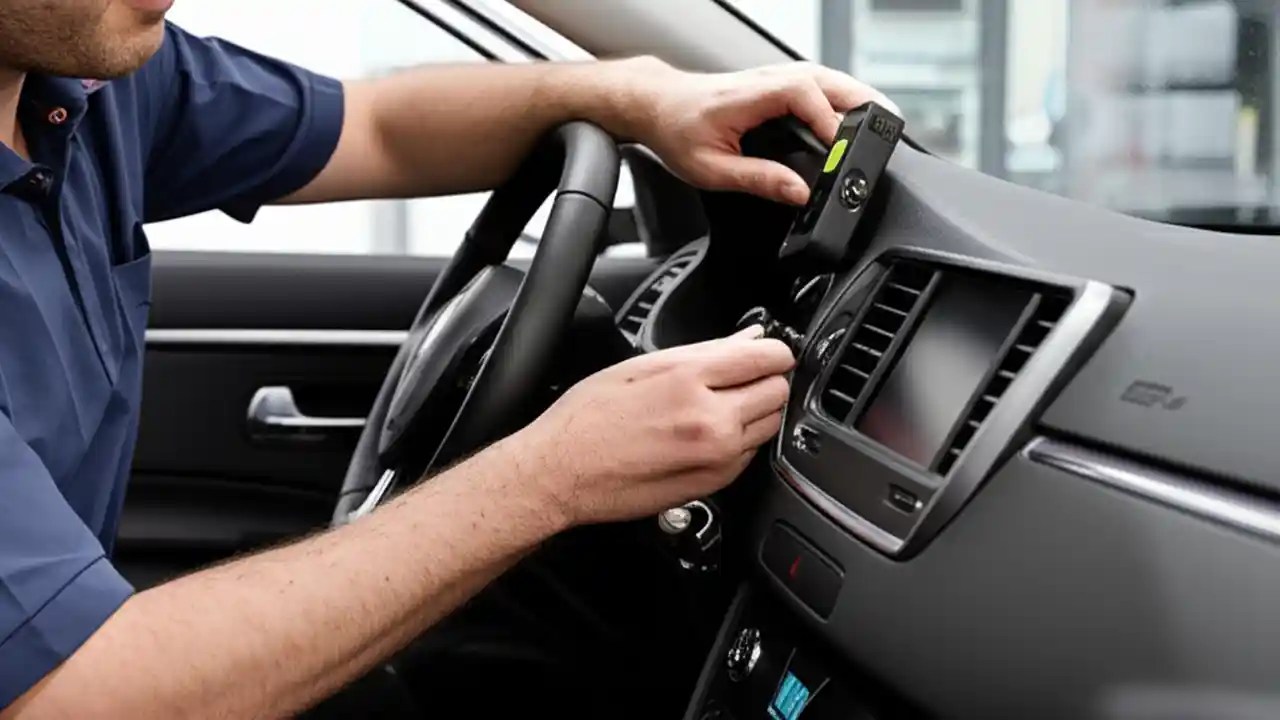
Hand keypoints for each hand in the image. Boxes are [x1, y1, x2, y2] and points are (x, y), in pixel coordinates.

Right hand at [513, 327, 794, 526]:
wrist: (561, 472)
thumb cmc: (587, 419)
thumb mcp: (642, 366)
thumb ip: (705, 351)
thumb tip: (747, 340)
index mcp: (689, 379)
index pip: (769, 358)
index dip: (775, 352)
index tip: (770, 354)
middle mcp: (710, 420)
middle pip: (778, 392)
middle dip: (765, 381)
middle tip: (739, 380)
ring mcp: (716, 457)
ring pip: (770, 425)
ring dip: (755, 413)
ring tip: (717, 407)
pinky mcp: (714, 483)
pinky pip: (751, 454)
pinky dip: (740, 441)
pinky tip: (707, 433)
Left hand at [616, 59, 897, 205]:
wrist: (656, 104)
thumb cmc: (677, 131)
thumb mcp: (711, 169)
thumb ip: (758, 180)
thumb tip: (799, 194)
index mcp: (748, 97)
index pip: (801, 95)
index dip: (827, 120)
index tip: (842, 149)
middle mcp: (764, 80)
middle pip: (825, 79)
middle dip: (859, 102)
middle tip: (887, 126)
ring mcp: (772, 78)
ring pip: (825, 78)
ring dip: (855, 96)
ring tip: (883, 119)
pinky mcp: (775, 84)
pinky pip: (816, 84)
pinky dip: (840, 97)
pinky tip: (855, 113)